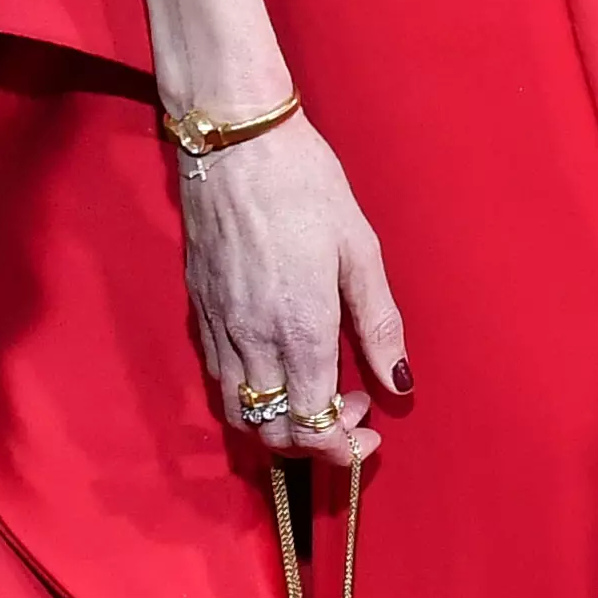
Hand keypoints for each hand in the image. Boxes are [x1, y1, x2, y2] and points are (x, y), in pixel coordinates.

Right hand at [178, 114, 403, 465]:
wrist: (236, 149)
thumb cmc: (308, 188)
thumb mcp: (361, 250)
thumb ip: (379, 324)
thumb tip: (400, 383)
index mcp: (299, 330)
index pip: (312, 426)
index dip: (342, 447)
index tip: (370, 432)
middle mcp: (251, 343)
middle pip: (272, 433)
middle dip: (315, 443)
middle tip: (352, 413)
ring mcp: (217, 333)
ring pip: (239, 416)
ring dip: (280, 425)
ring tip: (322, 395)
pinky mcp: (197, 317)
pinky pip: (219, 383)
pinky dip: (250, 400)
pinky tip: (282, 370)